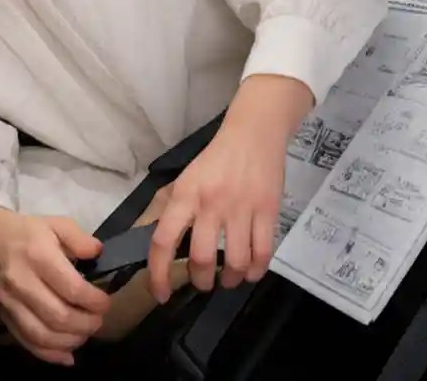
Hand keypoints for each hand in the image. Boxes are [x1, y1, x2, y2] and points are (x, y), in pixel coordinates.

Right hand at [0, 206, 111, 365]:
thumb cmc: (33, 233)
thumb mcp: (59, 224)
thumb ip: (80, 239)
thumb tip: (98, 253)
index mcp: (38, 255)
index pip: (71, 288)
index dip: (94, 301)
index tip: (106, 303)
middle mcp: (21, 282)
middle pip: (58, 316)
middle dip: (86, 324)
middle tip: (99, 320)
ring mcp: (10, 302)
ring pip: (42, 334)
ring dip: (70, 341)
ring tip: (86, 334)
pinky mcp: (4, 316)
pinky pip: (27, 342)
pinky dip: (49, 354)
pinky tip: (68, 355)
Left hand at [148, 74, 312, 301]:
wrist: (254, 133)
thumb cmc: (216, 159)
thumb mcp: (185, 179)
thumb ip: (174, 211)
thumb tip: (162, 249)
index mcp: (185, 195)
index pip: (163, 241)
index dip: (158, 274)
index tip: (160, 294)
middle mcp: (211, 203)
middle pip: (203, 258)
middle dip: (201, 281)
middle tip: (203, 283)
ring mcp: (242, 207)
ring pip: (235, 261)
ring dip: (231, 280)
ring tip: (229, 280)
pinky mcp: (268, 210)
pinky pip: (263, 252)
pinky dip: (256, 270)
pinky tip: (251, 273)